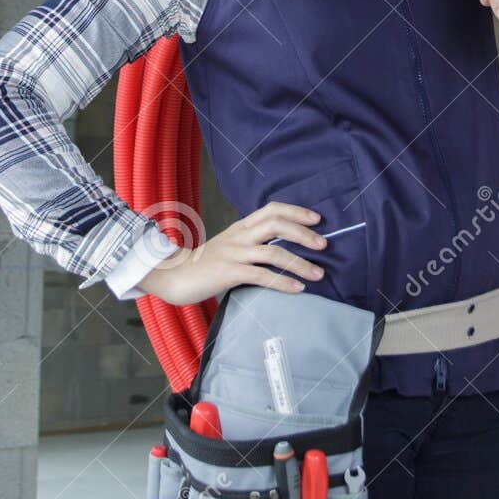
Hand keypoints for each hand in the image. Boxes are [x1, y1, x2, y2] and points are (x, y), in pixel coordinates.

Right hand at [136, 201, 329, 304]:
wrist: (174, 277)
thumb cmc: (205, 265)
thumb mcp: (230, 246)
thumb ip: (252, 243)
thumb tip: (283, 247)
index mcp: (240, 227)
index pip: (271, 210)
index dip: (296, 211)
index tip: (317, 218)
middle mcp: (238, 236)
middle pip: (276, 224)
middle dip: (303, 233)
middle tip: (324, 244)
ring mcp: (233, 254)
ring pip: (273, 252)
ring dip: (300, 263)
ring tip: (318, 274)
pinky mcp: (228, 273)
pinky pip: (261, 276)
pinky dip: (283, 282)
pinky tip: (297, 289)